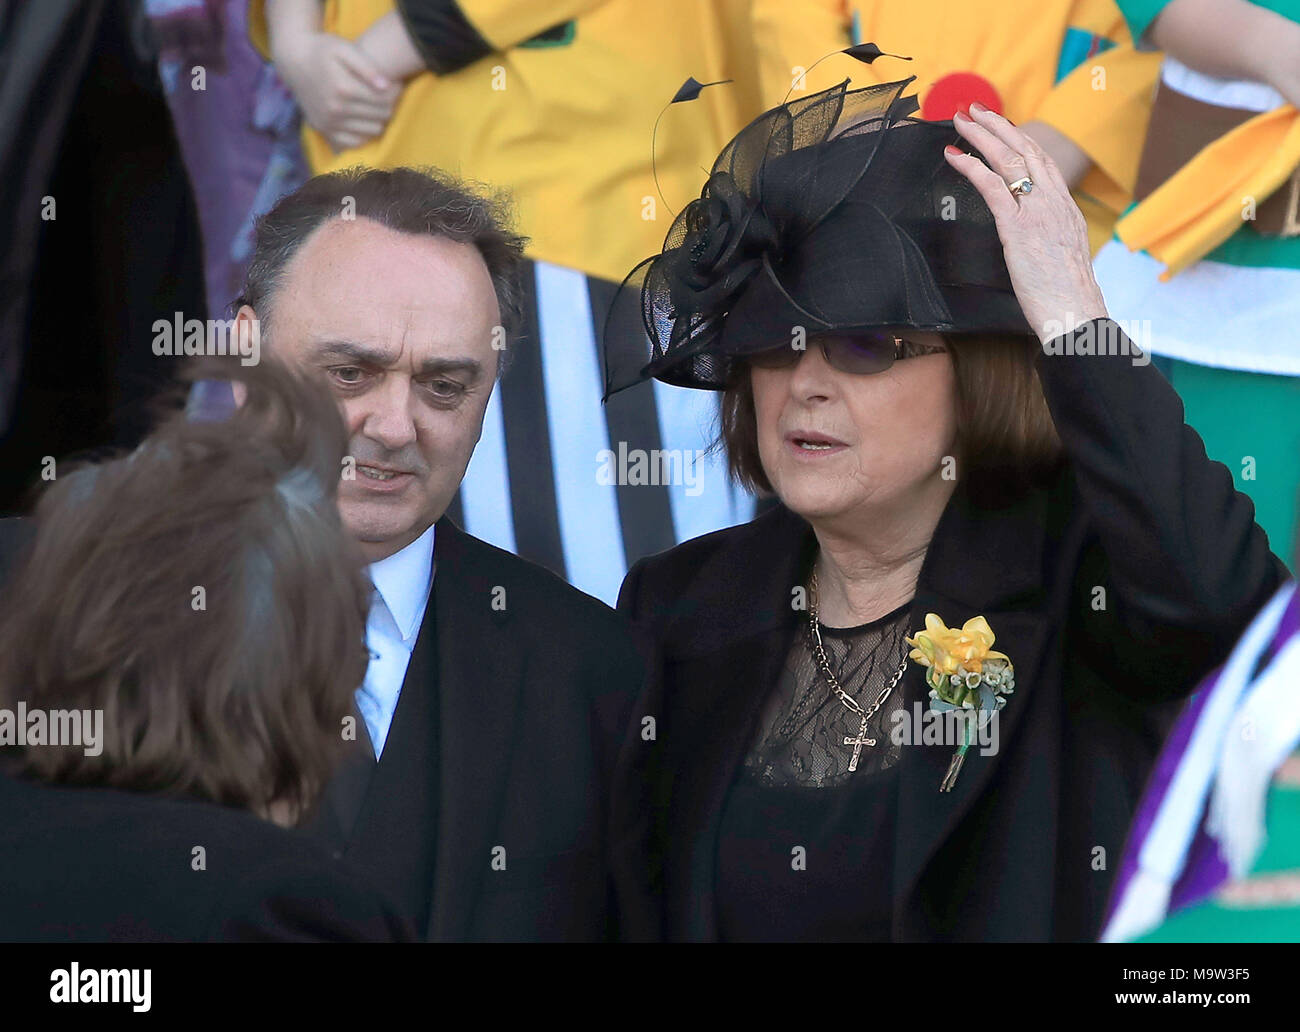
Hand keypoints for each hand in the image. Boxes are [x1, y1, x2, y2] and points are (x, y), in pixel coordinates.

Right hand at [275, 32, 401, 152]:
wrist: (293, 60)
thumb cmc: (322, 50)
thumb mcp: (344, 48)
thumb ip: (367, 66)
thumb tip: (386, 86)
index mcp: (344, 88)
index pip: (385, 100)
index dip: (396, 92)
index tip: (396, 85)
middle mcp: (336, 109)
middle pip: (382, 116)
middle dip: (389, 105)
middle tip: (387, 95)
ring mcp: (329, 122)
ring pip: (373, 130)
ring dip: (379, 119)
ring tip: (376, 105)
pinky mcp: (323, 130)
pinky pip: (355, 142)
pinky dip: (364, 133)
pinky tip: (364, 119)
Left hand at [943, 102, 1107, 343]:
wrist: (1074, 313)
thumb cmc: (1065, 296)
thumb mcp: (1061, 256)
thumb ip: (1047, 238)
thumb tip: (1032, 238)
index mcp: (1065, 207)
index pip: (1041, 162)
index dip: (1019, 140)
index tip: (1001, 126)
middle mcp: (1054, 202)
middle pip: (1025, 150)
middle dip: (998, 125)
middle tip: (974, 109)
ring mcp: (1038, 211)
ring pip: (1008, 160)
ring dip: (981, 136)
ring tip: (960, 122)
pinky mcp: (1018, 227)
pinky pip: (992, 187)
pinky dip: (971, 167)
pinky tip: (954, 156)